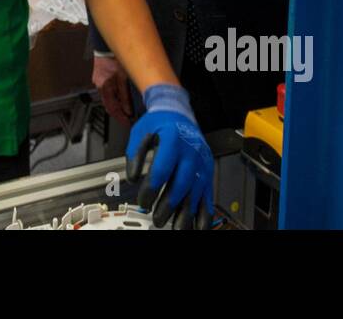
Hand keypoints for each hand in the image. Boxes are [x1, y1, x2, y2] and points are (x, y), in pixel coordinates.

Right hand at [93, 53, 132, 122]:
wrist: (107, 45)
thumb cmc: (114, 57)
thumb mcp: (123, 77)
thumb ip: (125, 94)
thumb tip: (128, 109)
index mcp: (104, 86)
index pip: (112, 108)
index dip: (120, 117)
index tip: (127, 122)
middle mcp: (99, 85)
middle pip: (109, 105)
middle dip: (119, 112)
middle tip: (128, 118)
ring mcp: (99, 80)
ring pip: (108, 98)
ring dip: (117, 104)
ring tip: (127, 109)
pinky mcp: (101, 76)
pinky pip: (108, 91)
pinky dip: (115, 96)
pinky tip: (122, 97)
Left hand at [126, 84, 213, 227]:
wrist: (179, 113)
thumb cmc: (159, 123)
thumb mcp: (140, 131)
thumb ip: (134, 154)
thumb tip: (133, 179)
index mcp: (173, 139)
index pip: (162, 169)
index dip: (152, 188)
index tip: (143, 201)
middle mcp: (191, 152)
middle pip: (181, 184)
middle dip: (169, 205)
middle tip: (157, 219)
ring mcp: (202, 163)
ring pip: (196, 192)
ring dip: (186, 213)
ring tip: (176, 228)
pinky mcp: (208, 171)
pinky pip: (208, 194)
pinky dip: (205, 212)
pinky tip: (198, 226)